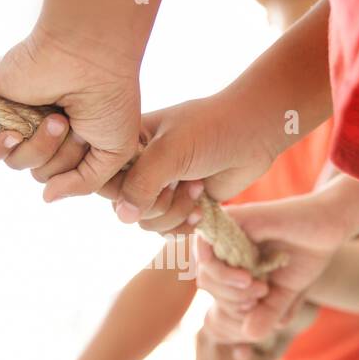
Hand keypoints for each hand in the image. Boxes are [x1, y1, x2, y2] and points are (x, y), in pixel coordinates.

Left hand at [0, 21, 140, 201]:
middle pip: (39, 173)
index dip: (75, 169)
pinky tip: (16, 134)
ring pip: (16, 162)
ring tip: (55, 119)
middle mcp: (42, 128)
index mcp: (71, 137)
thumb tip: (47, 197)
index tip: (91, 140)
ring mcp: (17, 117)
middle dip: (59, 158)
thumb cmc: (110, 98)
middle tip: (71, 123)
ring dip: (38, 148)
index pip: (61, 176)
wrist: (89, 57)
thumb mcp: (114, 154)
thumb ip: (84, 184)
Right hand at [99, 94, 277, 229]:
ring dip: (174, 212)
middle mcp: (139, 166)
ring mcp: (159, 186)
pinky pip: (166, 229)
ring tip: (198, 189)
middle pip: (123, 207)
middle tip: (180, 182)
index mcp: (128, 143)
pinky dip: (184, 224)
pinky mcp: (179, 204)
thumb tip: (123, 216)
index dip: (122, 190)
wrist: (254, 134)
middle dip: (155, 203)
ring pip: (146, 222)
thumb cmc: (212, 130)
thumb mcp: (170, 151)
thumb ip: (142, 183)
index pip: (104, 178)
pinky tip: (202, 208)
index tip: (153, 179)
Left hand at [193, 195, 347, 341]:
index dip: (231, 312)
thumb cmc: (306, 258)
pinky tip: (247, 277)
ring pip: (204, 270)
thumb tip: (249, 334)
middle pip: (207, 283)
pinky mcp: (233, 219)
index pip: (216, 294)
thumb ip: (267, 314)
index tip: (259, 309)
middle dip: (231, 302)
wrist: (329, 228)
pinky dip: (221, 269)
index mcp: (235, 266)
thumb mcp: (285, 296)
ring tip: (259, 287)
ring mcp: (228, 234)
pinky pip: (206, 245)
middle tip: (260, 296)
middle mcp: (227, 250)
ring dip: (229, 288)